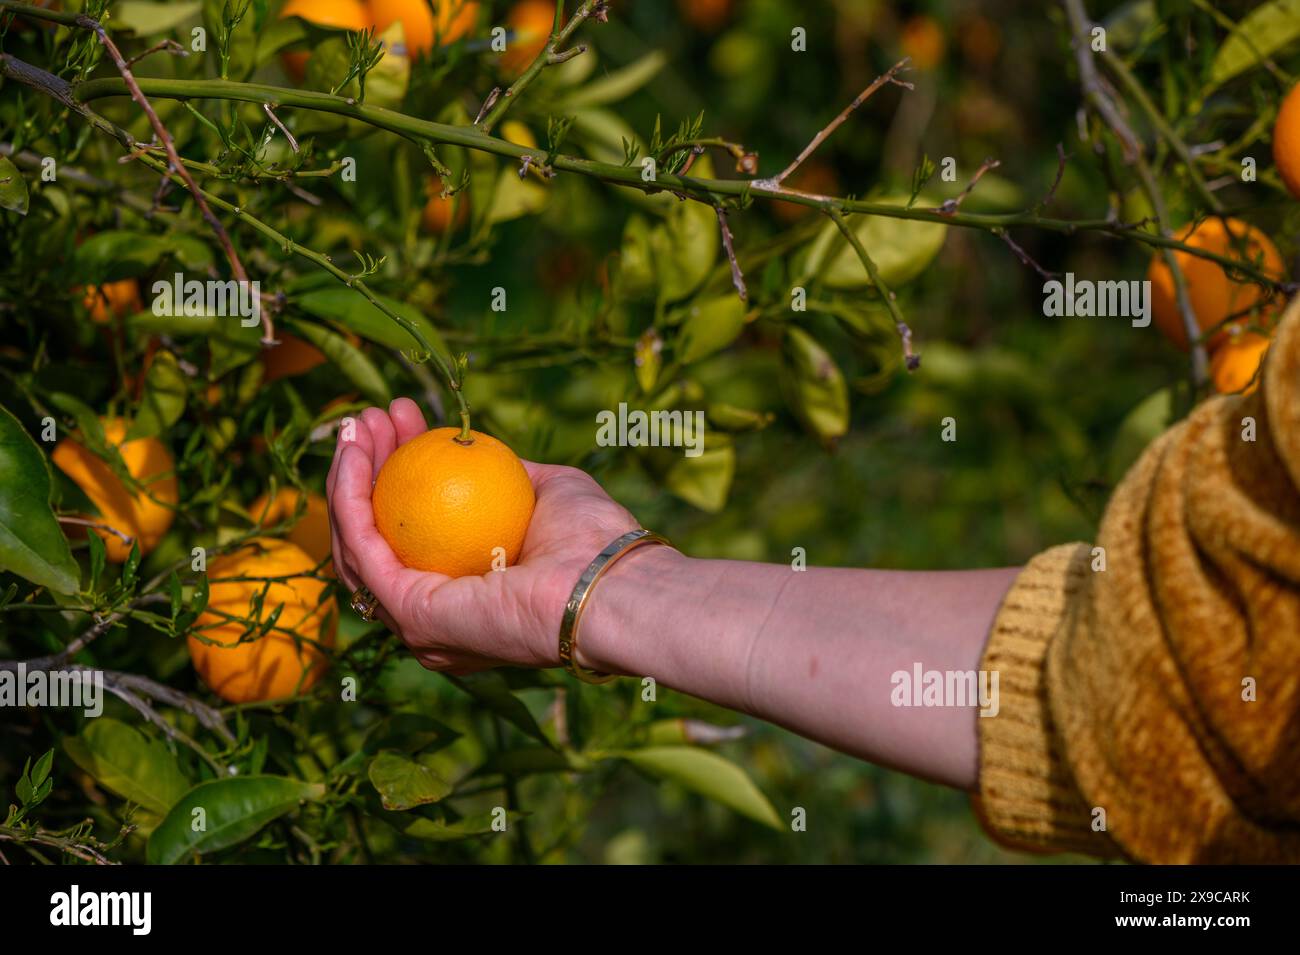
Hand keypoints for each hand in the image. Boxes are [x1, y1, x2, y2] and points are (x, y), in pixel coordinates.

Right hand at [326, 398, 639, 673]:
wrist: (609, 581)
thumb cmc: (592, 538)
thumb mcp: (547, 489)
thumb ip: (508, 474)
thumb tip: (475, 448)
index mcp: (464, 597)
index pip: (412, 533)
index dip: (398, 471)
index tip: (399, 419)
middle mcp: (434, 618)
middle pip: (377, 538)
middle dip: (366, 469)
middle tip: (368, 416)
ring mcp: (417, 622)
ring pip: (358, 542)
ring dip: (347, 477)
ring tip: (355, 423)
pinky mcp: (411, 614)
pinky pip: (363, 546)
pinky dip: (348, 496)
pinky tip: (353, 452)